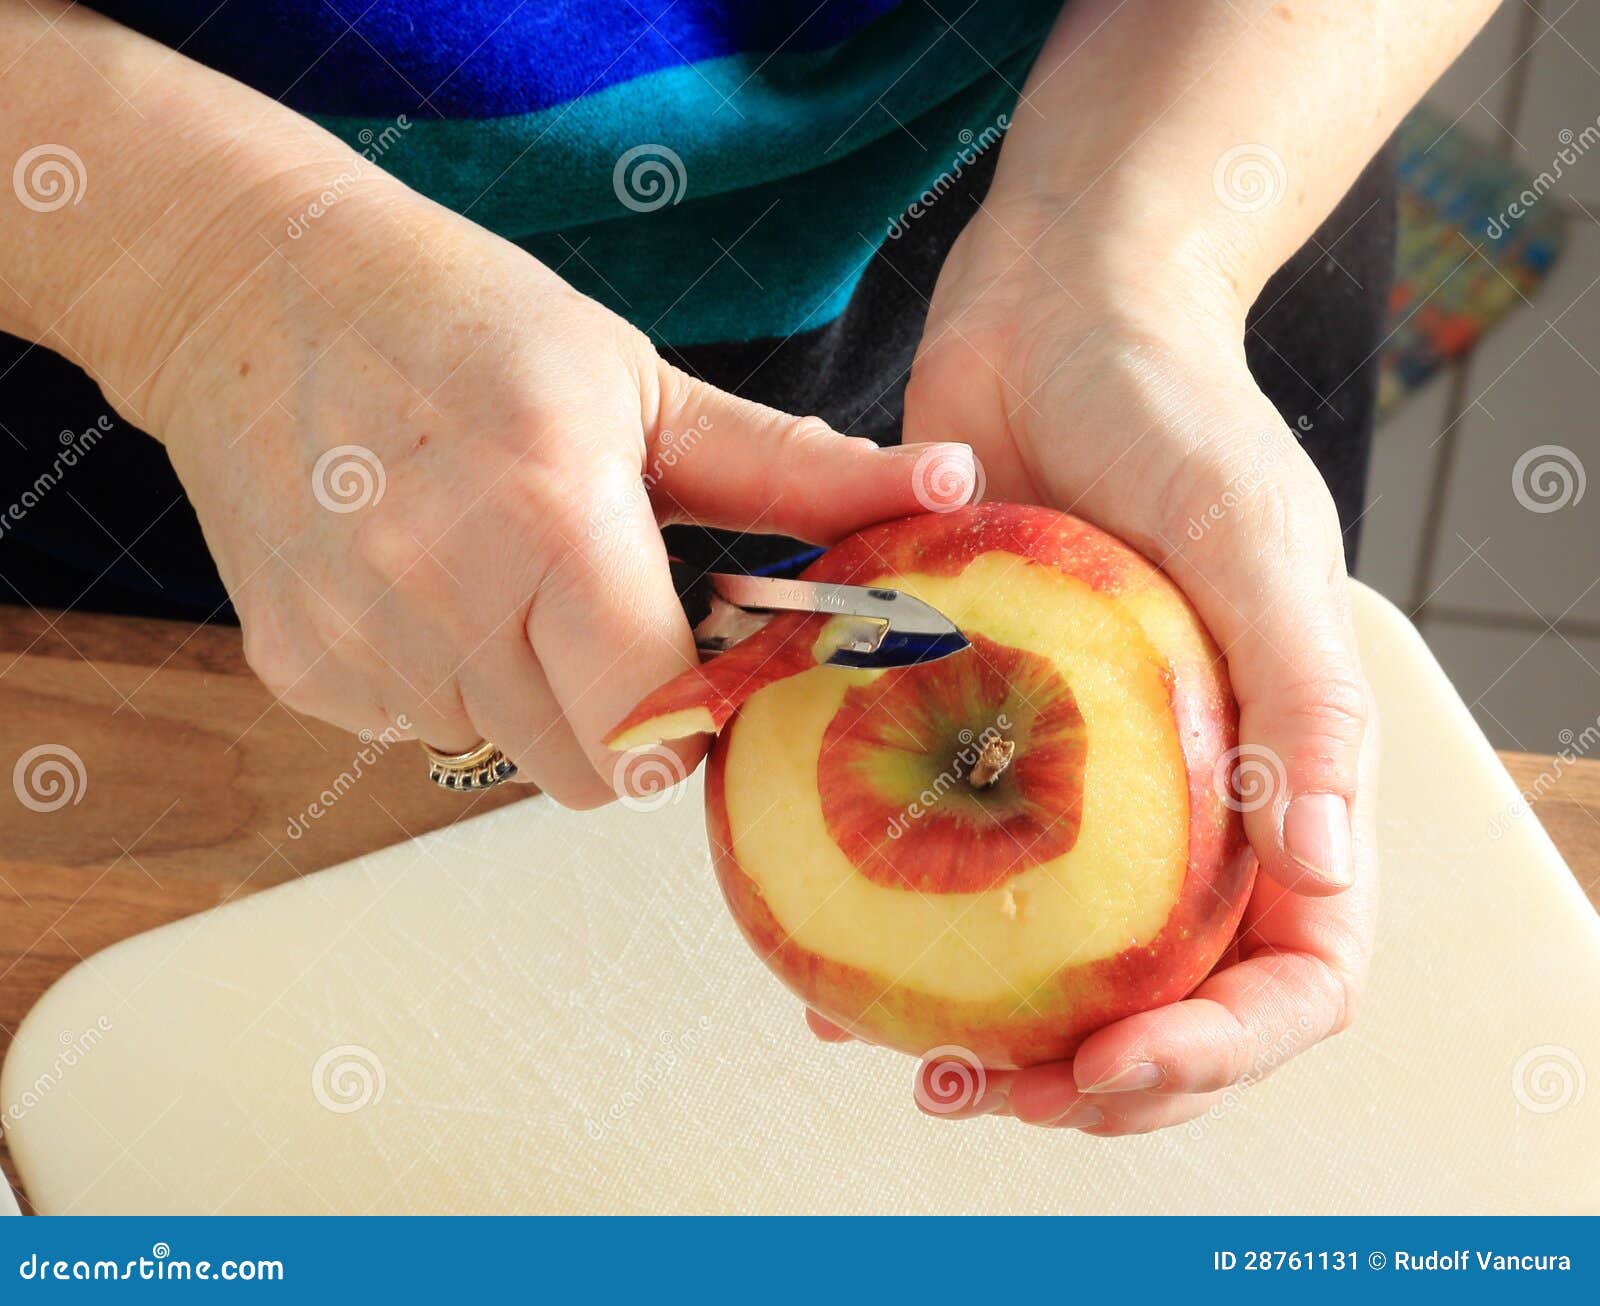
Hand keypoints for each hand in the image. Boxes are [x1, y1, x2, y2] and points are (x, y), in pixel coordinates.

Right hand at [139, 180, 973, 806]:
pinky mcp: (297, 670)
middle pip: (591, 773)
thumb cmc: (461, 320)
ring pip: (508, 754)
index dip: (703, 716)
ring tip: (512, 578)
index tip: (714, 667)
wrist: (251, 290)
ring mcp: (356, 645)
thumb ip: (791, 470)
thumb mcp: (638, 380)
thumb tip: (945, 492)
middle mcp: (440, 596)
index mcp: (548, 514)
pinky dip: (454, 683)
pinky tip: (435, 586)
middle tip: (620, 618)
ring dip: (538, 697)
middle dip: (631, 723)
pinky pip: (423, 729)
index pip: (659, 724)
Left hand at [806, 195, 1376, 1134]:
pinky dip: (908, 943)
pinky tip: (839, 974)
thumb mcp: (1252, 535)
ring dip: (1004, 1043)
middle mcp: (1187, 796)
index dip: (1222, 1047)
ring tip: (922, 1066)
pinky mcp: (985, 741)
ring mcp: (1083, 780)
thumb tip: (1324, 876)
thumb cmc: (1170, 407)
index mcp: (1284, 771)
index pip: (1298, 965)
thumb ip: (1304, 698)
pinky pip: (954, 875)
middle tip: (994, 1092)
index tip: (1110, 1060)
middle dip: (1102, 1082)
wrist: (1052, 318)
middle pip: (1177, 1000)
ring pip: (1063, 963)